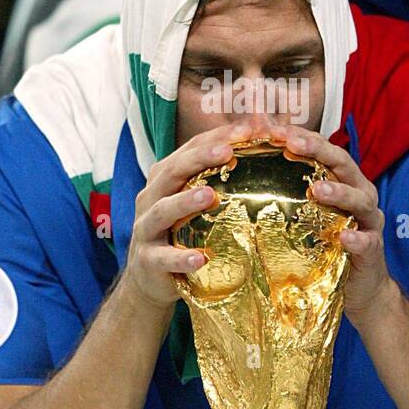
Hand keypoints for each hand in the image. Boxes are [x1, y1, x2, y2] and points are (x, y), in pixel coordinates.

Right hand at [123, 120, 261, 312]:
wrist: (148, 278)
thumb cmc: (179, 232)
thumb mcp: (192, 203)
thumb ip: (215, 181)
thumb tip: (261, 155)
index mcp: (164, 179)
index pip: (188, 150)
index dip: (214, 138)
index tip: (246, 130)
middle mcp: (151, 198)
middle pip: (172, 173)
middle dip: (198, 159)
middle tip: (227, 151)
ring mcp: (146, 229)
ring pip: (163, 211)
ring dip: (185, 202)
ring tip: (210, 195)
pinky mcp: (148, 260)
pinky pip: (164, 258)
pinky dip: (181, 257)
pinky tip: (201, 258)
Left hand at [270, 123, 394, 330]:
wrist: (359, 287)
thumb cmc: (327, 246)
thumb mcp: (308, 216)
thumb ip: (291, 194)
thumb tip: (247, 174)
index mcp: (344, 182)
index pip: (325, 151)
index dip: (304, 137)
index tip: (276, 129)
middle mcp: (361, 195)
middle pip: (344, 165)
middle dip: (320, 151)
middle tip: (293, 143)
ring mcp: (370, 222)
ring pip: (360, 200)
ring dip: (339, 193)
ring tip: (317, 190)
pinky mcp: (373, 250)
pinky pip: (367, 242)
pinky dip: (357, 239)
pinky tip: (344, 238)